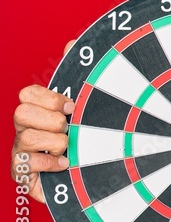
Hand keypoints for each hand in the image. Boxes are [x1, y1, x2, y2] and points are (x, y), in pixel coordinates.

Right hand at [11, 40, 75, 202]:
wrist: (99, 178)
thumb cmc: (91, 141)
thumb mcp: (90, 108)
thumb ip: (80, 77)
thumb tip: (72, 44)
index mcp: (41, 111)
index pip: (28, 94)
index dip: (48, 98)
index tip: (71, 106)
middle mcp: (27, 130)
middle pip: (21, 112)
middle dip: (50, 119)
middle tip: (69, 128)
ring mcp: (23, 152)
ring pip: (26, 138)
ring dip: (54, 142)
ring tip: (70, 148)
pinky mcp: (25, 174)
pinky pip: (25, 164)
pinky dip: (49, 163)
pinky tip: (65, 163)